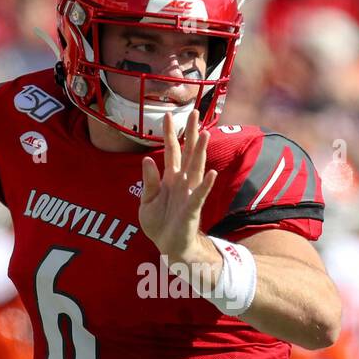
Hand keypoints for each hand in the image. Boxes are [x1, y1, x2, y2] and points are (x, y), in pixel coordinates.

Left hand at [139, 111, 216, 261]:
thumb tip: (147, 160)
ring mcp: (189, 194)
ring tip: (205, 133)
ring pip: (196, 168)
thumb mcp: (146, 201)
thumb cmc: (158, 223)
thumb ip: (148, 181)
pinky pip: (199, 195)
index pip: (171, 150)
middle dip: (191, 133)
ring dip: (200, 152)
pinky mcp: (192, 209)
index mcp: (169, 178)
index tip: (168, 114)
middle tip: (195, 112)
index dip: (170, 133)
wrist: (167, 246)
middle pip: (188, 153)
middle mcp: (182, 182)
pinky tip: (212, 173)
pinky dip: (205, 185)